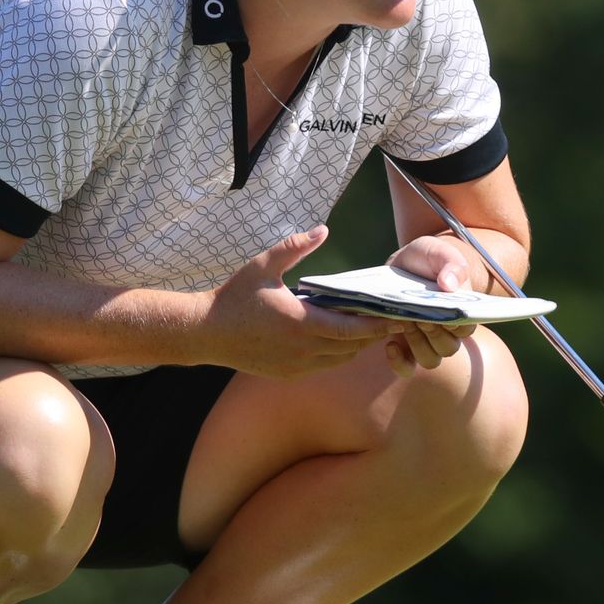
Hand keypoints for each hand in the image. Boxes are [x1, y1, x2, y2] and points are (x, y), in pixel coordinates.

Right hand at [200, 225, 406, 377]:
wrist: (206, 333)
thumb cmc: (235, 297)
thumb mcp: (263, 265)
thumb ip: (294, 247)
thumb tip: (323, 229)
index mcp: (301, 324)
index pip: (351, 330)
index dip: (377, 326)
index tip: (397, 317)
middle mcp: (302, 350)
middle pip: (351, 347)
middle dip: (372, 335)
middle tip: (391, 320)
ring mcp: (295, 366)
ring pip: (339, 360)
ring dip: (354, 346)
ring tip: (368, 328)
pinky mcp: (287, 373)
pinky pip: (322, 366)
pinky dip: (336, 354)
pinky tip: (338, 339)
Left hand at [383, 235, 479, 377]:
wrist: (407, 264)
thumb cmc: (430, 258)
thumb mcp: (438, 252)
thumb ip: (450, 264)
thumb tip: (449, 285)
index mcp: (462, 312)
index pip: (466, 329)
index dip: (455, 325)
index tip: (441, 314)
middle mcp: (448, 332)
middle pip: (448, 348)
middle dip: (433, 333)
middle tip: (419, 315)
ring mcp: (426, 340)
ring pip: (430, 360)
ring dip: (418, 345)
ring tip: (405, 323)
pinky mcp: (405, 345)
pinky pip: (407, 368)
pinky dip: (400, 362)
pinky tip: (390, 345)